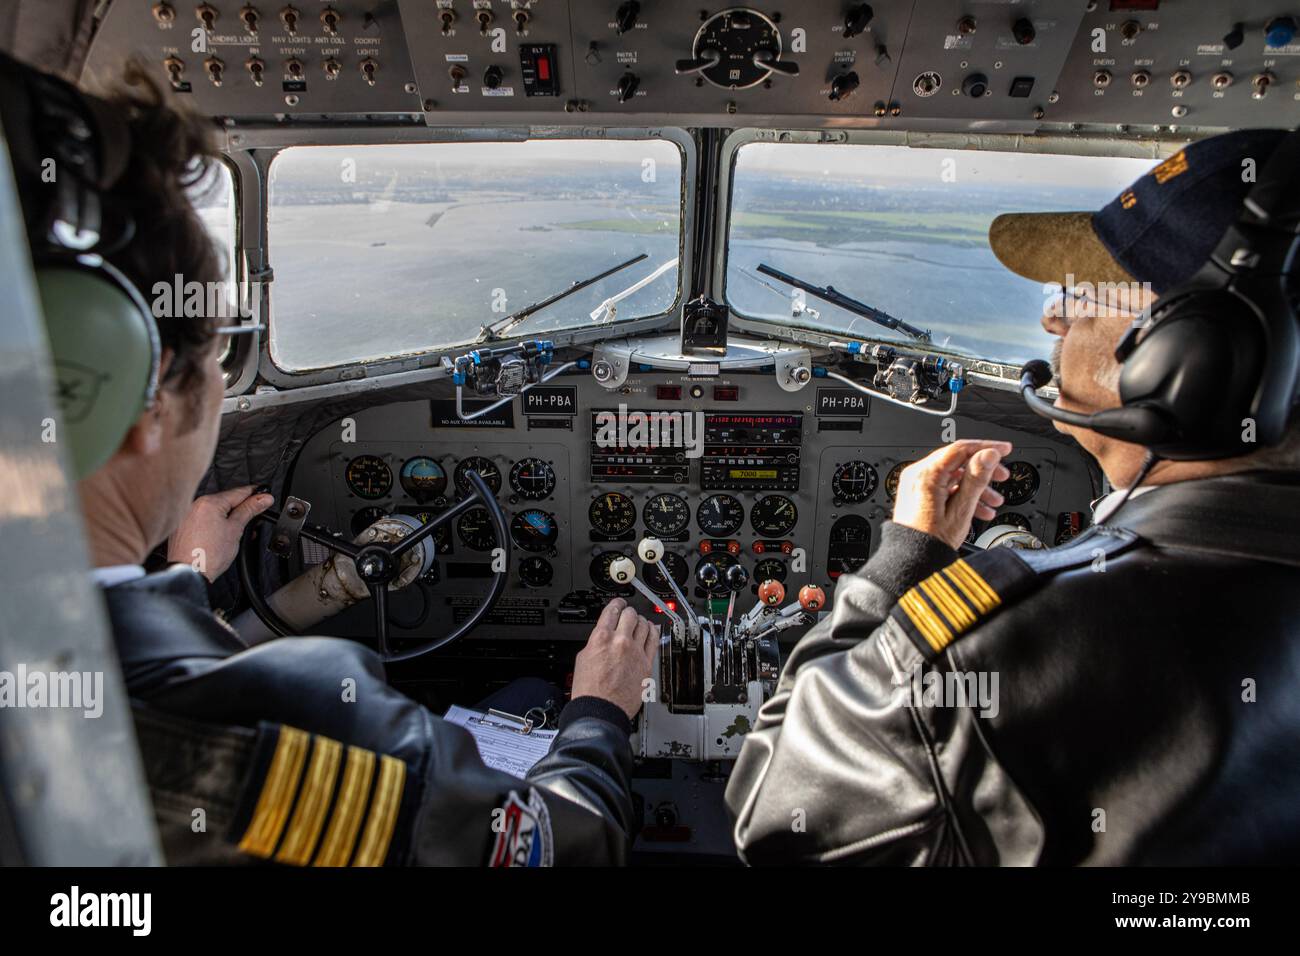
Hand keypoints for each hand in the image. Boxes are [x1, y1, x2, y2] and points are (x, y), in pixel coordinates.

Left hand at [167, 486, 274, 581]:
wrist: (189, 573)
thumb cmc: (209, 555)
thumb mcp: (236, 529)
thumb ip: (250, 510)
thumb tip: (263, 499)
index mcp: (208, 502)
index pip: (238, 492)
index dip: (255, 494)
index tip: (266, 496)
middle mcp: (195, 505)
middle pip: (226, 501)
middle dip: (242, 509)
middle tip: (256, 518)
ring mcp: (187, 516)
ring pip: (215, 511)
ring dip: (229, 517)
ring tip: (239, 532)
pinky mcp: (183, 527)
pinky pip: (204, 519)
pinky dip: (215, 524)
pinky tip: (222, 536)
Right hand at [571, 598, 657, 719]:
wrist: (600, 710)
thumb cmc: (589, 691)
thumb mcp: (583, 658)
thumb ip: (596, 643)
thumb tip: (604, 637)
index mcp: (601, 638)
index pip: (612, 610)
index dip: (616, 604)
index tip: (619, 604)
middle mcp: (620, 642)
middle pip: (630, 615)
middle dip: (628, 611)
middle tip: (628, 613)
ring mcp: (636, 652)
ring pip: (644, 624)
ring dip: (641, 620)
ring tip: (639, 621)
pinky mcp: (646, 664)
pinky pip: (654, 640)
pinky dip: (653, 631)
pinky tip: (652, 630)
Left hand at [892, 440, 1012, 549]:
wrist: (912, 562)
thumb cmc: (930, 542)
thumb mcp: (960, 510)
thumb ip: (975, 479)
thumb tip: (988, 455)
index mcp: (926, 474)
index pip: (961, 449)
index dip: (986, 447)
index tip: (1004, 449)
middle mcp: (918, 475)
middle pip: (958, 462)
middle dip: (984, 470)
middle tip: (1002, 476)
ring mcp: (917, 485)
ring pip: (953, 476)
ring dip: (976, 486)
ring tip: (994, 501)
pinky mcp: (919, 495)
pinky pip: (945, 488)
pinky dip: (963, 495)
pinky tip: (980, 509)